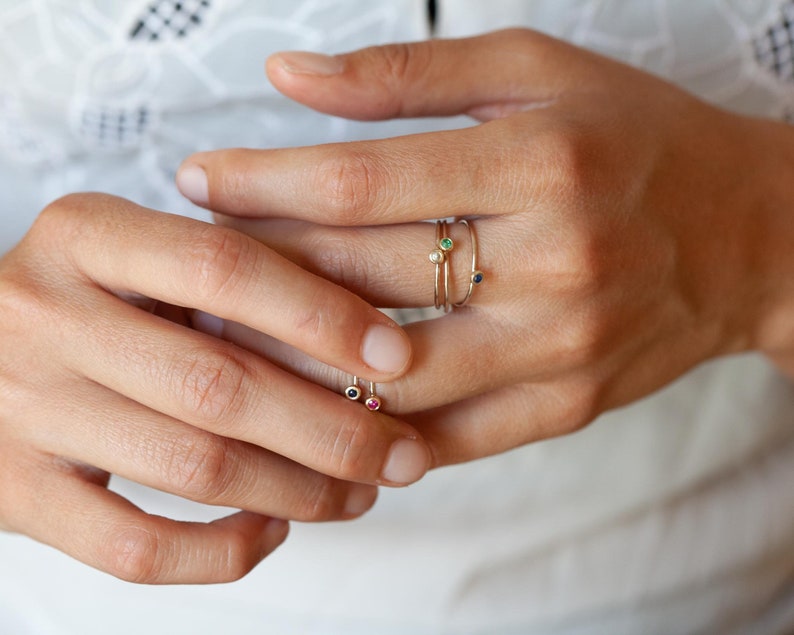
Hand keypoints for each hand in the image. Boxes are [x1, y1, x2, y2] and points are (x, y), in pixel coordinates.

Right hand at [0, 193, 430, 582]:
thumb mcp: (137, 260)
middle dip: (334, 429)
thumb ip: (226, 279)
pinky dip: (221, 552)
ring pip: (194, 469)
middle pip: (220, 384)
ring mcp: (20, 410)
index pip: (221, 267)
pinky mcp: (15, 495)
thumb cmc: (86, 303)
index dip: (321, 315)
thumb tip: (365, 345)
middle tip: (403, 454)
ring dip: (299, 492)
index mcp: (85, 235)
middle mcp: (42, 315)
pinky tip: (272, 532)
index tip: (397, 357)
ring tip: (359, 493)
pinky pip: (135, 548)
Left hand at [177, 29, 793, 466]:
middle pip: (362, 278)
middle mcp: (553, 261)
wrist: (747, 238)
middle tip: (196, 262)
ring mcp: (561, 347)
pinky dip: (373, 430)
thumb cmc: (635, 142)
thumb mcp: (536, 72)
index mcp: (538, 162)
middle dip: (259, 271)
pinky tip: (318, 409)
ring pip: (392, 375)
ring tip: (233, 340)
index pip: (359, 183)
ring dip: (297, 363)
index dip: (262, 183)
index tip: (200, 181)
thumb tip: (290, 75)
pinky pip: (449, 436)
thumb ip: (407, 74)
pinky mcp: (568, 405)